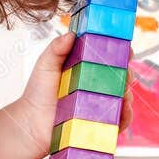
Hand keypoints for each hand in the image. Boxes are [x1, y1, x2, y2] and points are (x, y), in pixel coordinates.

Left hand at [14, 31, 133, 156]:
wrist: (31, 124)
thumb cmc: (36, 94)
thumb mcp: (45, 66)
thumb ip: (56, 48)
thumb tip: (71, 34)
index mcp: (86, 69)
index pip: (107, 57)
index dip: (118, 51)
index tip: (124, 47)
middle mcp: (95, 87)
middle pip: (120, 76)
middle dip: (126, 72)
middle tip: (125, 71)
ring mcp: (99, 105)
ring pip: (122, 97)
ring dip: (127, 93)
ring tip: (124, 93)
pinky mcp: (100, 124)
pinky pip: (119, 121)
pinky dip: (126, 115)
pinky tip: (123, 109)